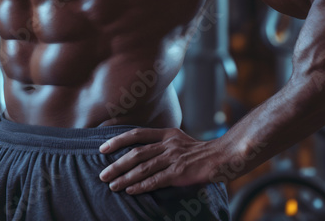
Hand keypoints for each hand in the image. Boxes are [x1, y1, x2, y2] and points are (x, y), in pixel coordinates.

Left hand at [97, 127, 231, 194]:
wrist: (221, 157)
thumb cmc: (199, 152)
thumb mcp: (179, 140)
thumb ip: (161, 143)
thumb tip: (140, 152)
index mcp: (166, 133)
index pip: (136, 134)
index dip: (117, 140)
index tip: (102, 148)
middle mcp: (168, 143)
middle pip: (135, 153)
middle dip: (116, 164)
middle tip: (103, 174)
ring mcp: (173, 158)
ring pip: (142, 168)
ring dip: (125, 178)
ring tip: (112, 186)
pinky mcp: (179, 173)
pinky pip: (155, 180)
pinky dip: (141, 186)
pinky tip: (130, 191)